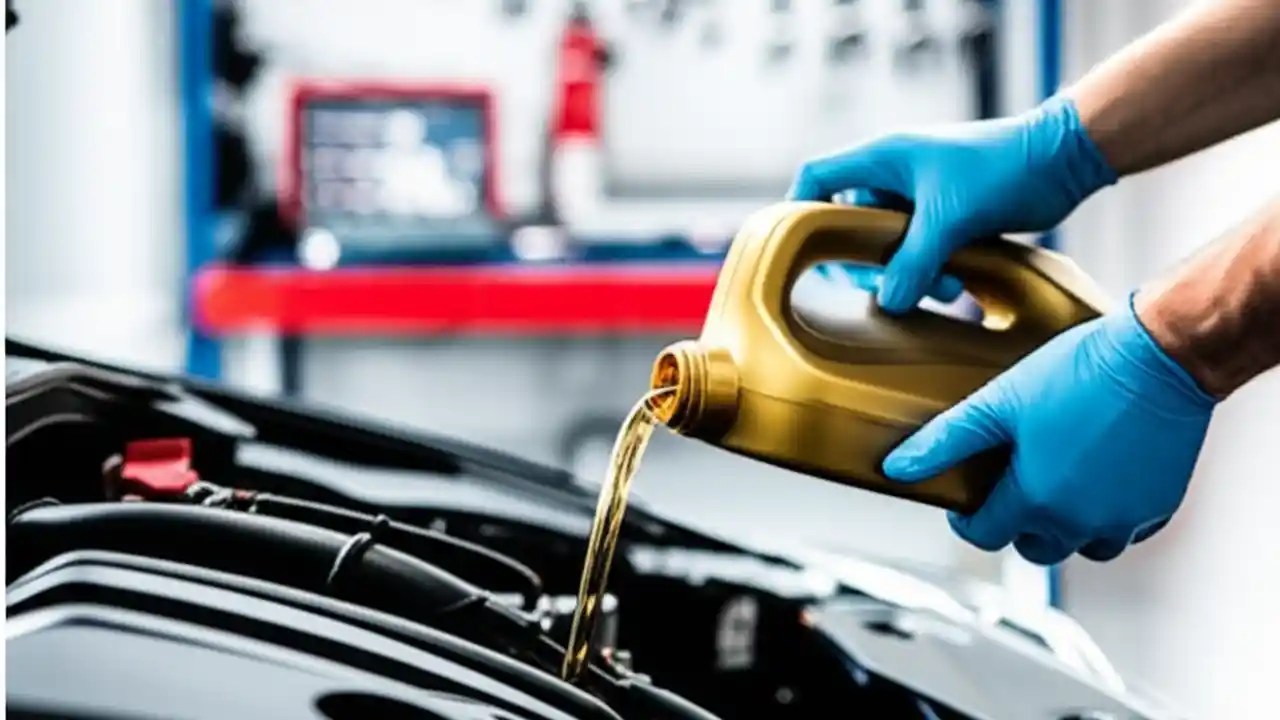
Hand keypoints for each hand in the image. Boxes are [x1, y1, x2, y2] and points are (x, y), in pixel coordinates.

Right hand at [787, 95, 1116, 313]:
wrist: (1064, 159)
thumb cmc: (1004, 168)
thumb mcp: (950, 219)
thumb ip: (913, 263)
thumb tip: (887, 303)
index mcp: (882, 158)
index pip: (817, 178)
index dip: (799, 212)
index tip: (799, 251)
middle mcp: (894, 176)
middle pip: (851, 227)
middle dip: (870, 264)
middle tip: (890, 288)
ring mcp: (920, 198)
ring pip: (888, 247)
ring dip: (907, 274)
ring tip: (945, 289)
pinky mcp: (945, 217)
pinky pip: (919, 253)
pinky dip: (930, 273)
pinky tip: (955, 286)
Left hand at [881, 297, 1215, 563]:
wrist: (1161, 355)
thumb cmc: (1080, 371)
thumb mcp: (999, 401)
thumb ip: (947, 439)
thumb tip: (897, 467)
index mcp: (1036, 499)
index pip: (986, 536)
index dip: (967, 520)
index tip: (965, 503)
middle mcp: (1081, 521)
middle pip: (1035, 548)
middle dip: (1016, 526)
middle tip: (1011, 487)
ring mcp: (1125, 517)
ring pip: (1084, 547)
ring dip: (1064, 529)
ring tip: (1055, 485)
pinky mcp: (1160, 505)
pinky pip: (1126, 531)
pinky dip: (1107, 517)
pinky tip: (1097, 480)